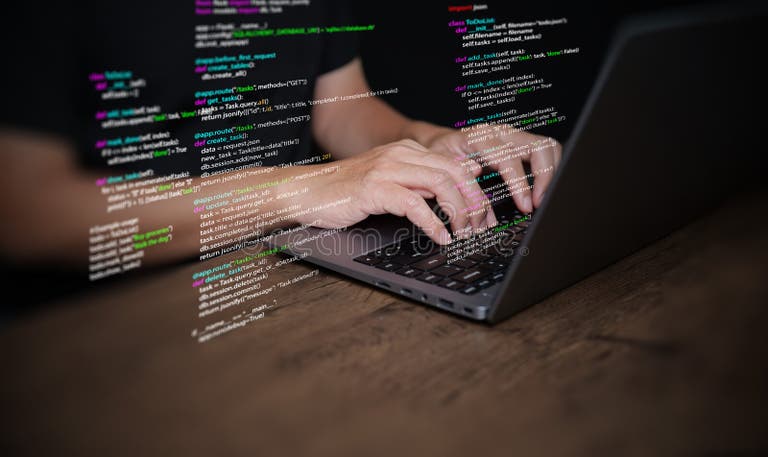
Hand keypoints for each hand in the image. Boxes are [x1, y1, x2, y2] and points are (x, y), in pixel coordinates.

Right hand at [283, 139, 498, 243]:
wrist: (307, 191)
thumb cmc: (346, 192)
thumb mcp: (389, 182)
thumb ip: (420, 181)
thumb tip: (458, 186)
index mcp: (408, 151)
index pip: (456, 166)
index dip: (477, 193)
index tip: (486, 218)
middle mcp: (401, 154)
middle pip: (455, 173)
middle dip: (475, 203)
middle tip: (481, 228)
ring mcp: (387, 169)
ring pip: (441, 184)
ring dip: (459, 212)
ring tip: (464, 234)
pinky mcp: (374, 188)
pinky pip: (414, 203)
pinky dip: (433, 223)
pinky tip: (440, 236)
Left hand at [422, 124, 561, 213]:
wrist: (439, 142)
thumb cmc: (439, 154)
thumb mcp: (439, 164)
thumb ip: (457, 173)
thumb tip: (477, 183)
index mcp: (481, 137)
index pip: (510, 158)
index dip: (521, 185)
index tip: (526, 206)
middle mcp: (501, 133)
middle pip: (539, 147)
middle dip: (545, 177)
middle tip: (539, 202)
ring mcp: (513, 136)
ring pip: (547, 147)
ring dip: (551, 173)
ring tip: (542, 198)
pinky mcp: (519, 143)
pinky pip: (544, 152)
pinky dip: (548, 170)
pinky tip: (541, 189)